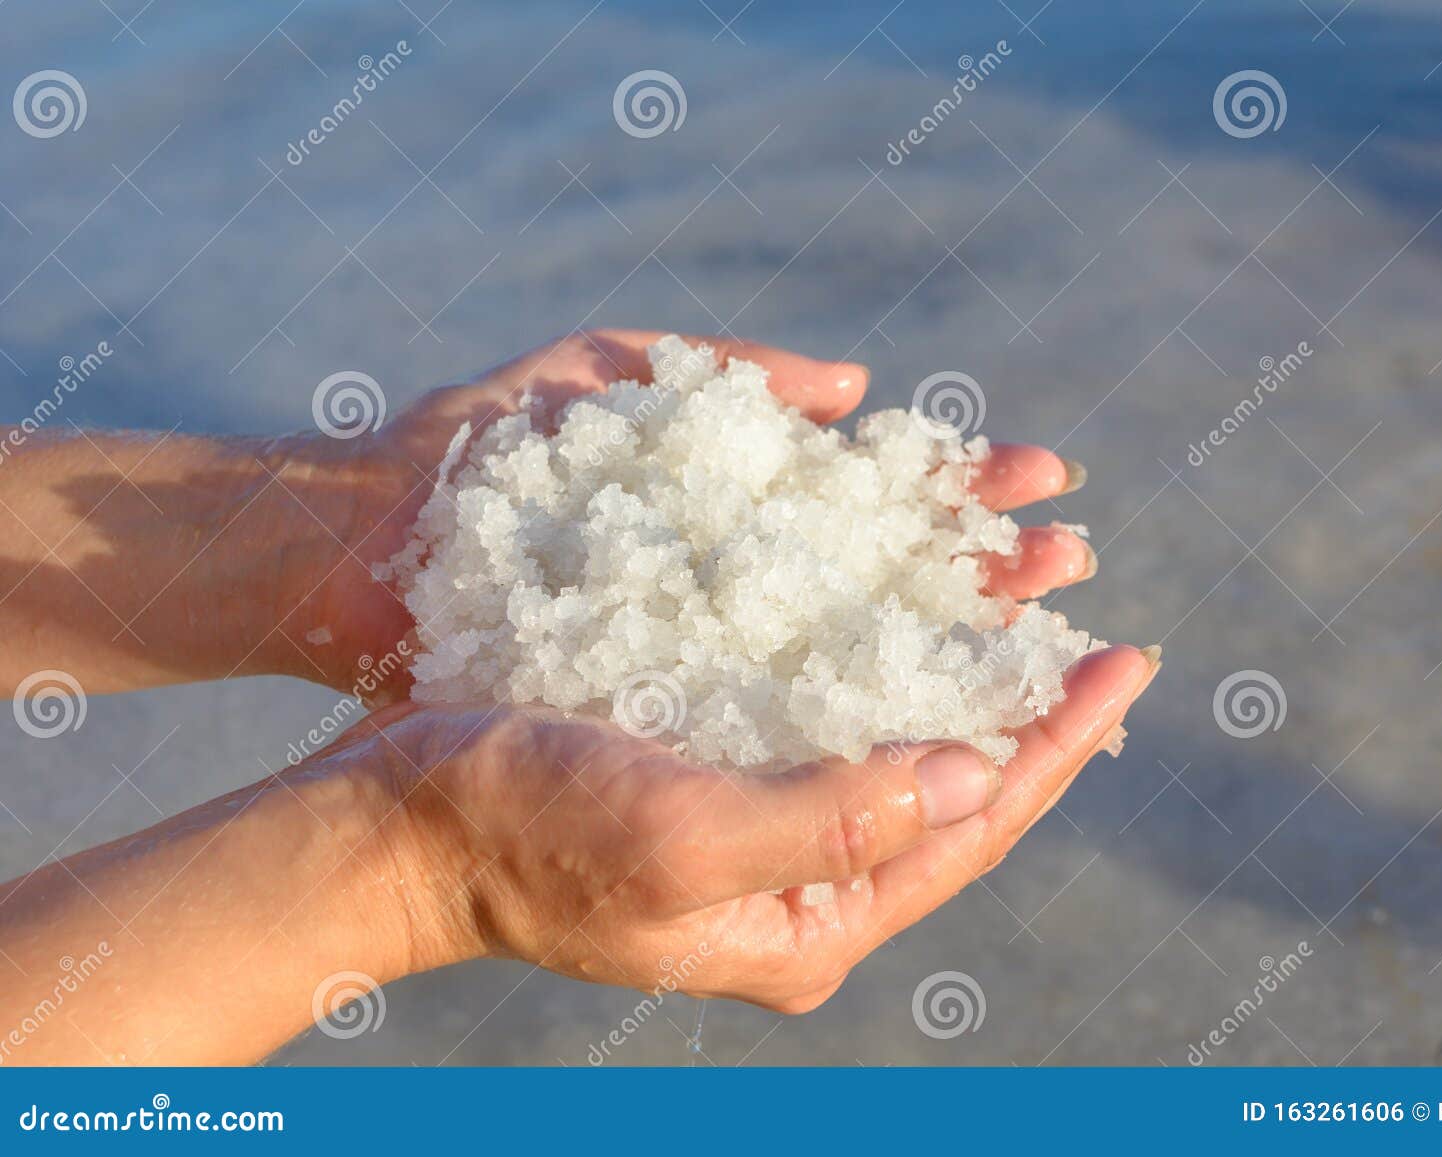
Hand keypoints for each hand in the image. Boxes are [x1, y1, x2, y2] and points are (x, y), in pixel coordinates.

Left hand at [295, 329, 1095, 698]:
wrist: (342, 556)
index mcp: (727, 511)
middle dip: (976, 570)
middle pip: (880, 583)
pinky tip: (936, 721)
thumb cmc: (463, 461)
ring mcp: (698, 670)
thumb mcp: (593, 381)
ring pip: (851, 659)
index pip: (871, 507)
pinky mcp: (663, 730)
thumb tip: (855, 389)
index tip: (1038, 484)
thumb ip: (720, 366)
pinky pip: (781, 731)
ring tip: (1038, 625)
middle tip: (1069, 558)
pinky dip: (860, 725)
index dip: (957, 498)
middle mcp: (727, 596)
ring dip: (945, 641)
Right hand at [341, 643, 1156, 1012]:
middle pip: (951, 794)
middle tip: (1101, 635)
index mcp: (808, 922)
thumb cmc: (524, 830)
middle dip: (1030, 712)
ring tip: (1028, 609)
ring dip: (967, 677)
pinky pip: (833, 721)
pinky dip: (884, 664)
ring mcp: (760, 834)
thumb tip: (974, 777)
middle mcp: (799, 887)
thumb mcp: (684, 835)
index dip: (1054, 744)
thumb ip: (833, 819)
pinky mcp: (719, 777)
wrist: (398, 819)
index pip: (971, 830)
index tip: (1124, 661)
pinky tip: (912, 612)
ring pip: (898, 750)